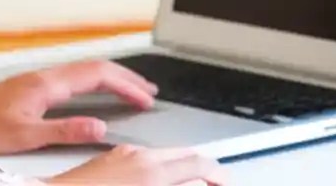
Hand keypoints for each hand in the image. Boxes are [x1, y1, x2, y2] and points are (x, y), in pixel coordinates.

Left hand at [0, 59, 158, 154]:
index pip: (97, 76)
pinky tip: (96, 92)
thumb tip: (99, 128)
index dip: (126, 85)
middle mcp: (45, 76)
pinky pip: (73, 77)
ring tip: (131, 89)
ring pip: (84, 70)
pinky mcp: (32, 86)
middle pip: (95, 68)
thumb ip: (65, 131)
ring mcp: (38, 79)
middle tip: (150, 91)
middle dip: (126, 77)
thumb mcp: (26, 137)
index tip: (146, 99)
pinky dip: (94, 82)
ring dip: (111, 78)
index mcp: (47, 84)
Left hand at [46, 144, 227, 184]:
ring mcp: (123, 155)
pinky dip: (163, 165)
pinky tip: (159, 177)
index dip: (217, 174)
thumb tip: (190, 180)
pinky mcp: (111, 158)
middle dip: (204, 166)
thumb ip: (170, 181)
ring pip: (165, 153)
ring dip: (183, 163)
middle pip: (184, 153)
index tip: (224, 182)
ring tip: (191, 177)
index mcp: (149, 172)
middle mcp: (139, 157)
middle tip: (215, 180)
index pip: (197, 164)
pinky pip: (147, 156)